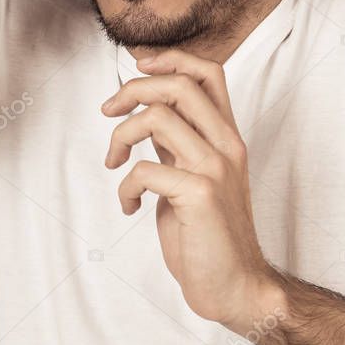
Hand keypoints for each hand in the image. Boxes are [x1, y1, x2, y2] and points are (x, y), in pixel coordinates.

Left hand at [101, 49, 275, 327]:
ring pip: (158, 118)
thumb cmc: (209, 234)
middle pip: (179, 84)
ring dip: (120, 136)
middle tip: (108, 111)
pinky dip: (125, 186)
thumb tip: (145, 113)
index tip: (137, 66)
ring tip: (113, 162)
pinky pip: (145, 170)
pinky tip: (128, 206)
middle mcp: (227, 145)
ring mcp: (215, 168)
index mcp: (227, 137)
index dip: (170, 58)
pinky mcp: (200, 195)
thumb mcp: (193, 176)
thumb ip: (177, 144)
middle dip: (133, 89)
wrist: (236, 286)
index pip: (209, 72)